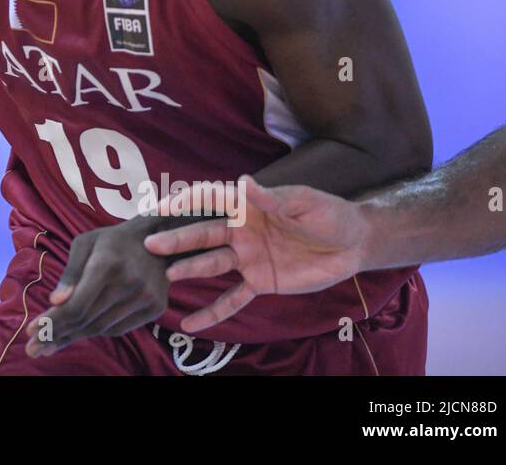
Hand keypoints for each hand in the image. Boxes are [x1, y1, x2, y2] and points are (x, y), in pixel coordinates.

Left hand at [24, 219, 168, 357]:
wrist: (158, 239)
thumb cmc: (112, 241)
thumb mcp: (85, 244)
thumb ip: (69, 273)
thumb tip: (55, 302)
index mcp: (107, 264)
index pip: (77, 304)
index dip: (53, 321)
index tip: (31, 331)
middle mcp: (129, 283)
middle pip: (87, 320)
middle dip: (56, 335)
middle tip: (33, 348)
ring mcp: (145, 298)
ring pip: (102, 328)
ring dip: (73, 337)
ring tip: (49, 345)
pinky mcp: (155, 308)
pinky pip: (119, 329)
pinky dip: (96, 332)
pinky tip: (78, 333)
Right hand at [142, 175, 369, 332]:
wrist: (354, 245)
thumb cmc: (330, 214)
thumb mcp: (305, 201)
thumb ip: (273, 197)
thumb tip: (243, 181)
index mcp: (249, 206)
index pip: (212, 200)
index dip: (188, 201)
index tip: (163, 206)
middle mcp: (241, 231)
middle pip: (203, 235)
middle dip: (177, 239)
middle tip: (151, 245)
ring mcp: (247, 258)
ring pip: (211, 264)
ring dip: (189, 270)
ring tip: (166, 278)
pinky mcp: (259, 282)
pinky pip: (232, 299)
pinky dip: (213, 312)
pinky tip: (191, 324)